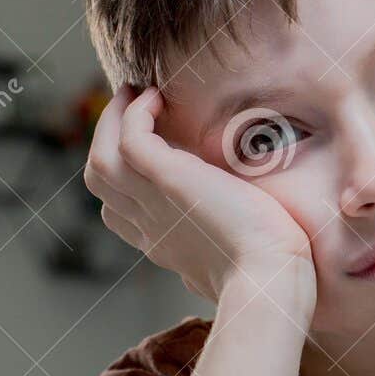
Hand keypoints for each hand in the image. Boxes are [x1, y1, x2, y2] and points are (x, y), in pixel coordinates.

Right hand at [84, 85, 314, 303]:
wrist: (272, 283)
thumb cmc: (270, 281)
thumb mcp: (238, 268)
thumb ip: (224, 259)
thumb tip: (218, 269)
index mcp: (166, 246)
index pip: (121, 213)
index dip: (123, 179)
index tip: (146, 150)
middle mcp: (151, 227)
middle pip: (101, 182)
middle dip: (107, 141)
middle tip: (131, 108)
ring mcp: (155, 204)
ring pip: (102, 158)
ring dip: (112, 120)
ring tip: (135, 92)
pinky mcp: (170, 182)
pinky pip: (129, 139)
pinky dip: (133, 114)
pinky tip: (155, 97)